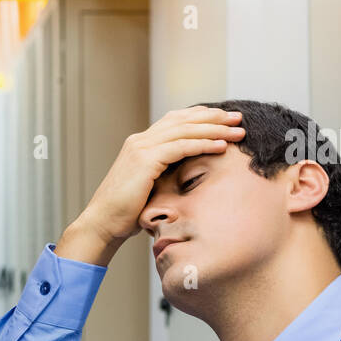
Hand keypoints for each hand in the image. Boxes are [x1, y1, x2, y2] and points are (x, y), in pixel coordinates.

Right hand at [58, 107, 244, 262]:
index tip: (224, 120)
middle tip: (238, 118)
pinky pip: (181, 147)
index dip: (201, 117)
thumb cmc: (125, 213)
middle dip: (213, 118)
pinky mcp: (145, 160)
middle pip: (183, 120)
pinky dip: (203, 144)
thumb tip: (186, 175)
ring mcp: (141, 148)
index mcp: (140, 144)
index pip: (175, 121)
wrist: (103, 223)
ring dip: (214, 129)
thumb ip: (163, 173)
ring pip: (185, 130)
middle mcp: (140, 140)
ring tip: (237, 132)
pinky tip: (221, 146)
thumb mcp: (148, 186)